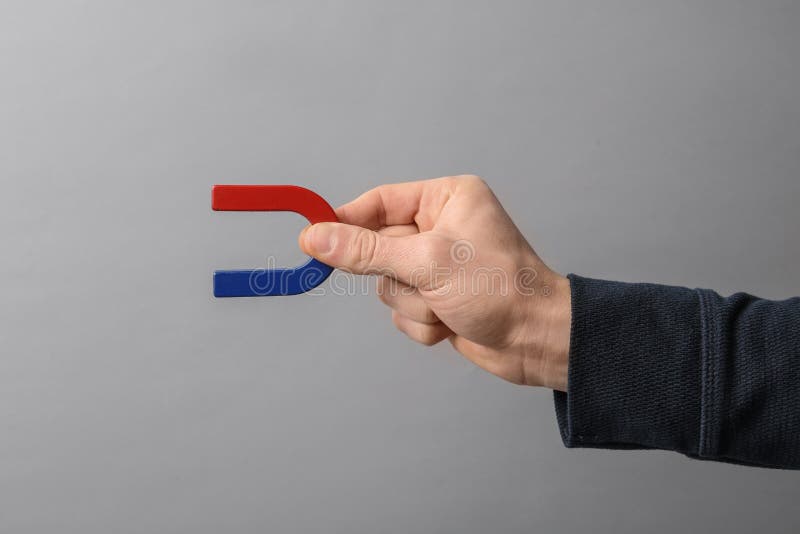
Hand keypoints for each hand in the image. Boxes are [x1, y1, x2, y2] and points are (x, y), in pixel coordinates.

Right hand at [299, 175, 569, 390]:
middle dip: (398, 277)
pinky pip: (404, 312)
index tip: (312, 239)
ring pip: (388, 286)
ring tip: (447, 306)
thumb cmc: (499, 288)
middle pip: (378, 248)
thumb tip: (316, 238)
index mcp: (446, 199)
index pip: (379, 204)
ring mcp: (438, 266)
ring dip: (413, 305)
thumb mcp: (427, 262)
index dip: (345, 222)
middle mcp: (441, 228)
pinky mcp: (438, 298)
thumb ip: (366, 251)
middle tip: (420, 282)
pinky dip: (422, 323)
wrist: (537, 341)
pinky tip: (451, 324)